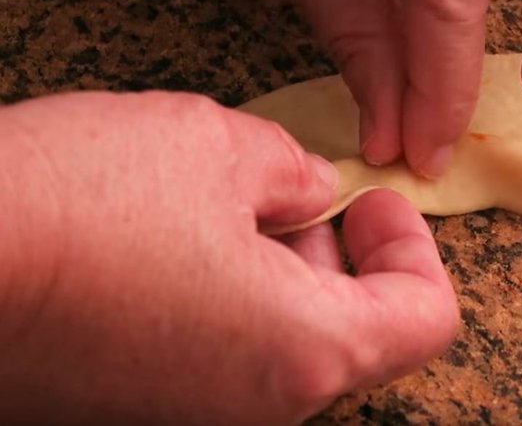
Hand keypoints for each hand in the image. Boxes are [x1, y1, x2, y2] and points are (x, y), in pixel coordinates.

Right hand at [0, 92, 458, 424]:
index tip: (373, 200)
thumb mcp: (214, 146)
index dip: (413, 247)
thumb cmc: (74, 203)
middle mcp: (259, 409)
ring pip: (287, 348)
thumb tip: (311, 191)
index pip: (423, 318)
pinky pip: (222, 360)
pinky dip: (229, 304)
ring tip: (225, 208)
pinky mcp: (139, 410)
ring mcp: (195, 419)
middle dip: (340, 257)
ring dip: (282, 276)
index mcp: (304, 351)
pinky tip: (174, 242)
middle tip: (300, 198)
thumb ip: (292, 170)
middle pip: (355, 336)